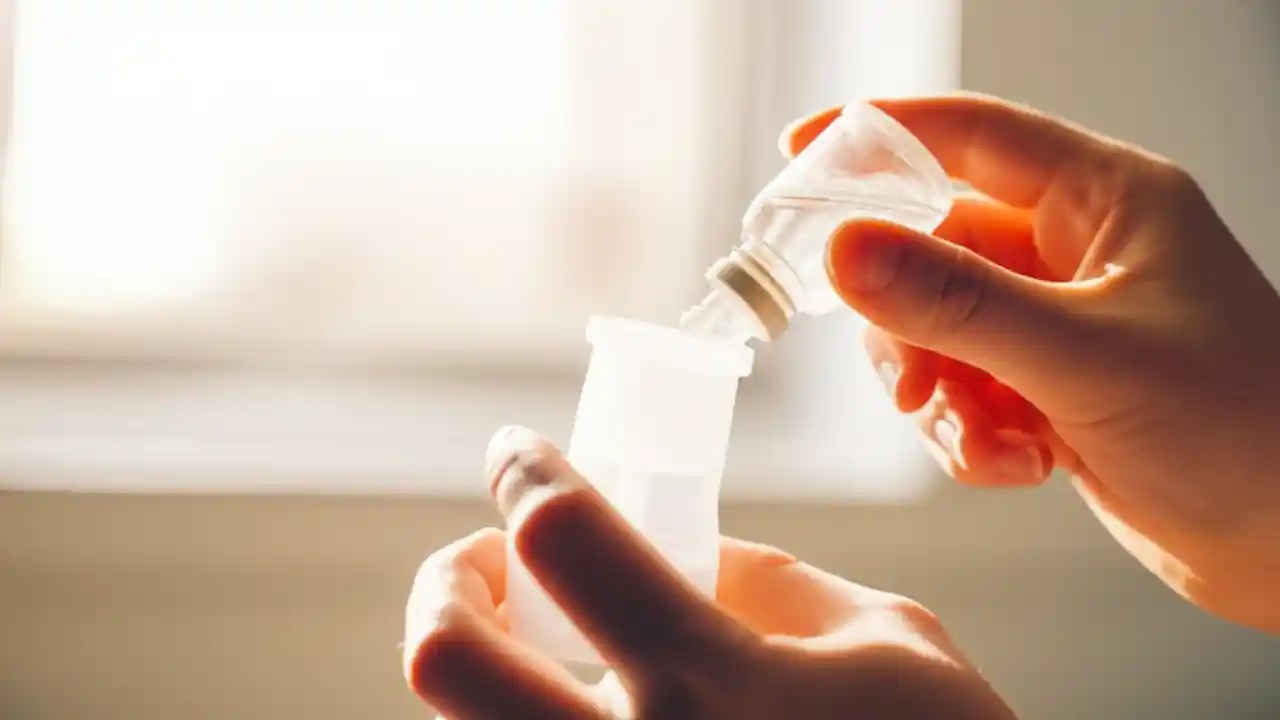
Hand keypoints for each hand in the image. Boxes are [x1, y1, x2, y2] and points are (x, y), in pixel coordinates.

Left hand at [404, 427, 1016, 718]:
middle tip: (491, 567)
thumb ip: (767, 577)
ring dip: (482, 669)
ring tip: (543, 650)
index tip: (513, 454)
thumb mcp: (887, 641)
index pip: (563, 538)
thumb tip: (674, 549)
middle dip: (447, 585)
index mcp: (714, 688)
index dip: (525, 473)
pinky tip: (589, 712)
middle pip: (446, 656)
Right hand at [783, 94, 1279, 631]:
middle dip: (909, 325)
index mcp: (1107, 201)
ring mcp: (1059, 320)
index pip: (972, 136)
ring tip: (983, 442)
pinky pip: (962, 387)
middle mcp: (1077, 251)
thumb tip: (845, 253)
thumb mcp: (1084, 358)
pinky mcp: (1047, 384)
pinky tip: (1016, 466)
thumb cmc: (1240, 432)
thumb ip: (957, 304)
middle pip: (934, 249)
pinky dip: (968, 432)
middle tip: (910, 383)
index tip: (798, 152)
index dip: (881, 137)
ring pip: (937, 328)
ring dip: (939, 393)